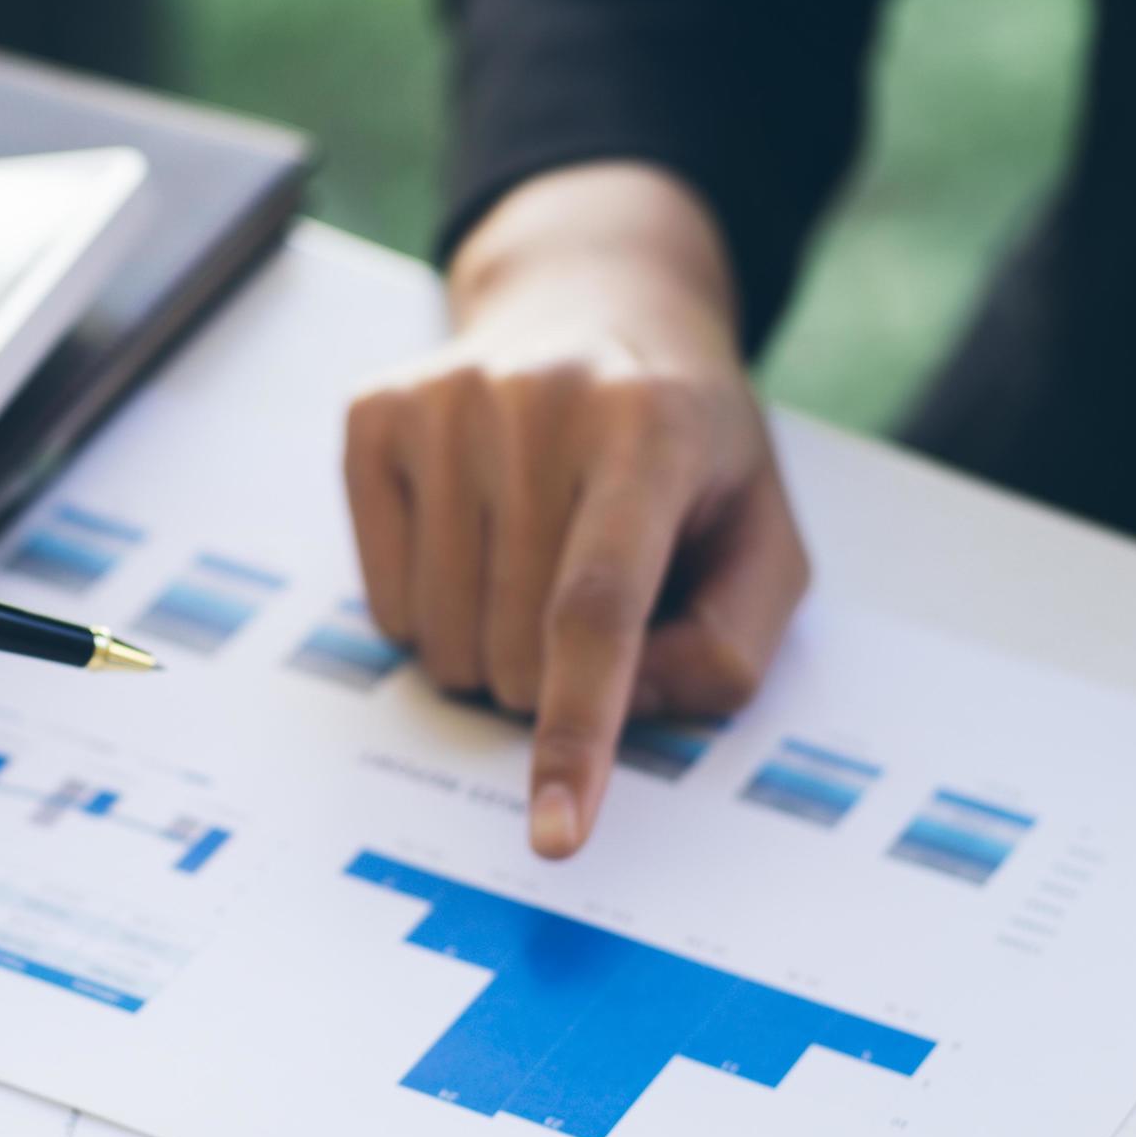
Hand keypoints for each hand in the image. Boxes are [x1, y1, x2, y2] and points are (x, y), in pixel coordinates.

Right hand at [344, 165, 809, 859]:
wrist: (596, 301)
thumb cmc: (685, 447)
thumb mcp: (763, 536)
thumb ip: (729, 645)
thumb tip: (621, 704)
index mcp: (652, 427)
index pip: (598, 609)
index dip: (578, 732)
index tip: (556, 835)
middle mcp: (538, 399)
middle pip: (514, 648)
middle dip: (555, 677)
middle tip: (587, 601)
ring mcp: (443, 399)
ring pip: (438, 639)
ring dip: (490, 650)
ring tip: (533, 563)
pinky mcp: (373, 413)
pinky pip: (381, 604)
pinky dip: (430, 612)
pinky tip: (474, 539)